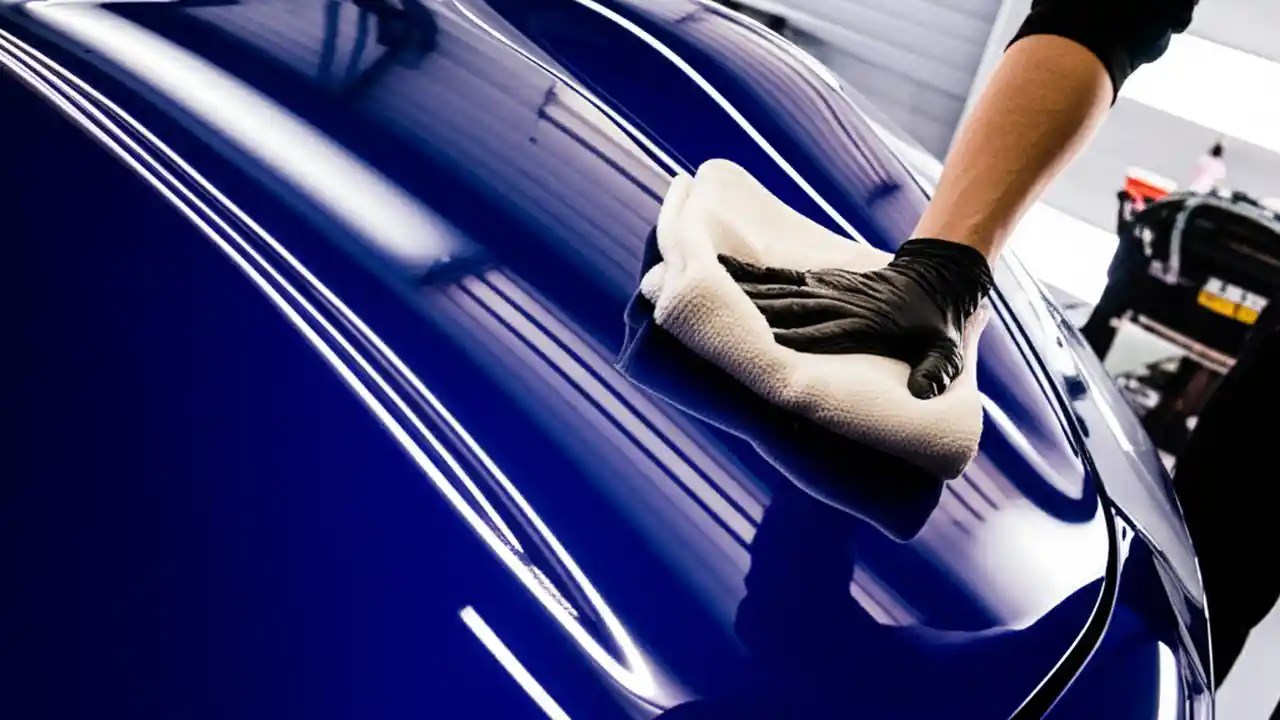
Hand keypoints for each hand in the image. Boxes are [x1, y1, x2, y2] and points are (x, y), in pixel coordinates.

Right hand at [719, 238, 992, 398]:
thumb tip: (926, 393)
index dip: (794, 340)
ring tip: (702, 287)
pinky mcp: (821, 280)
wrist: (938, 278)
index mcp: (862, 326)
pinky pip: (782, 277)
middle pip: (789, 311)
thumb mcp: (946, 350)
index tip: (763, 346)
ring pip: (779, 293)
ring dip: (743, 294)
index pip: (820, 335)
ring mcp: (827, 290)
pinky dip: (752, 274)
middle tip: (710, 316)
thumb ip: (936, 370)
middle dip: (752, 315)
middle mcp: (838, 306)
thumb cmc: (938, 324)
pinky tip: (723, 266)